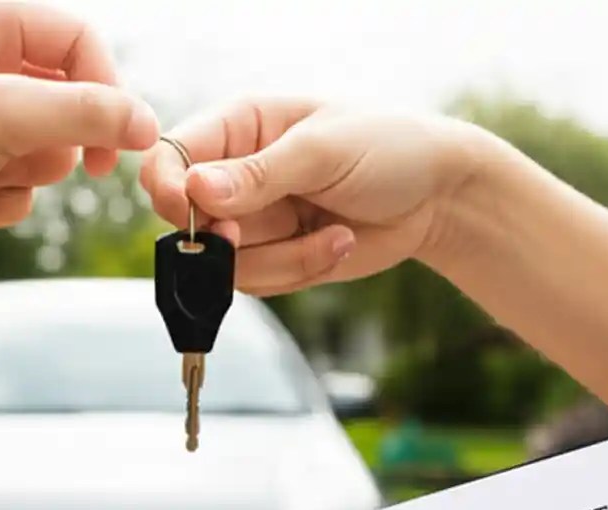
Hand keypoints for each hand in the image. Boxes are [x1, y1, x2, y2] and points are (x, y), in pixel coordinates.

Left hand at [0, 0, 157, 291]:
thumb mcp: (2, 113)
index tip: (123, 135)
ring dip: (30, 171)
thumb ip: (86, 113)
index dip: (105, 84)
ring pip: (46, 146)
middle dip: (63, 135)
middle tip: (76, 163)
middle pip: (66, 94)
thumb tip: (148, 123)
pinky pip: (19, 183)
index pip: (73, 38)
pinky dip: (6, 199)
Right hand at [140, 99, 488, 295]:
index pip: (171, 157)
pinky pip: (260, 283)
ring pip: (222, 263)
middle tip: (250, 235)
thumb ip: (258, 173)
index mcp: (239, 127)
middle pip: (185, 220)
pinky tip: (339, 242)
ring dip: (281, 258)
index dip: (168, 187)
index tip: (191, 209)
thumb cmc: (389, 147)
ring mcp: (254, 221)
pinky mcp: (274, 258)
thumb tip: (194, 190)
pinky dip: (300, 270)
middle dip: (223, 237)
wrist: (439, 196)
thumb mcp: (323, 150)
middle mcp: (235, 175)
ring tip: (335, 232)